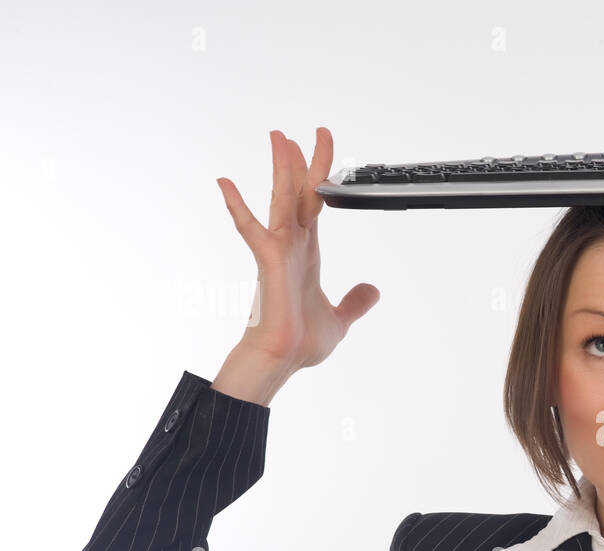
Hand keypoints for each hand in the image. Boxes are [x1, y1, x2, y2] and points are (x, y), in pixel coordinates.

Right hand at [216, 128, 379, 371]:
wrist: (283, 361)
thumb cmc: (301, 343)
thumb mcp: (341, 319)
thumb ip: (355, 302)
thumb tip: (372, 290)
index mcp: (307, 254)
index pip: (315, 206)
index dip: (319, 179)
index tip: (321, 152)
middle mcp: (292, 246)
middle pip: (299, 194)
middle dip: (301, 162)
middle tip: (301, 132)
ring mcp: (279, 252)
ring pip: (282, 200)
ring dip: (281, 168)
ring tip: (279, 137)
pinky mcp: (269, 263)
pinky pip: (251, 229)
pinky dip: (239, 207)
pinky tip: (225, 183)